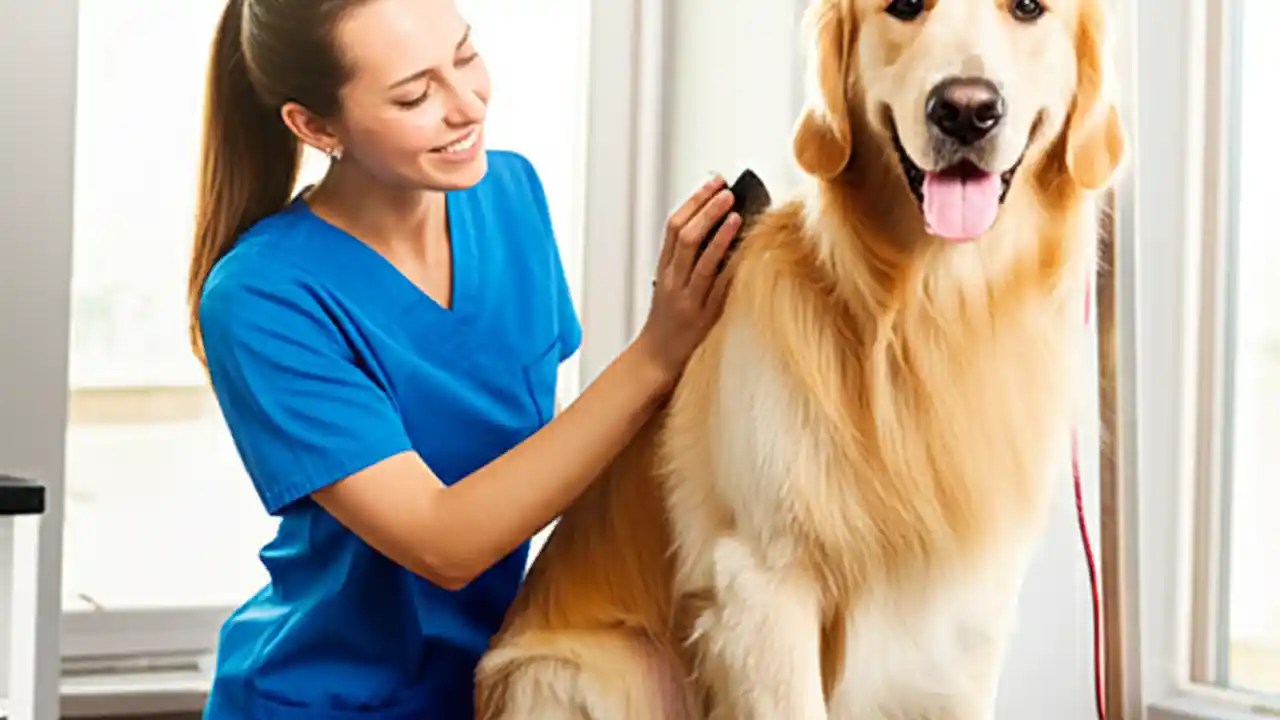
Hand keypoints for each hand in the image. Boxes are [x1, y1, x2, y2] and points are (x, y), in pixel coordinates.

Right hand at [635, 175, 741, 385]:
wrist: (657, 357)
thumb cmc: (667, 321)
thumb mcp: (671, 284)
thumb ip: (688, 260)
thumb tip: (718, 229)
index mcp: (666, 268)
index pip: (674, 227)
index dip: (694, 201)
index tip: (713, 184)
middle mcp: (675, 279)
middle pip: (686, 236)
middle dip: (706, 209)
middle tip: (726, 191)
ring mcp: (689, 297)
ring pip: (702, 259)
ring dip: (720, 233)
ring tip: (735, 212)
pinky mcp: (705, 314)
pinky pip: (719, 286)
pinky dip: (731, 265)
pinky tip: (744, 250)